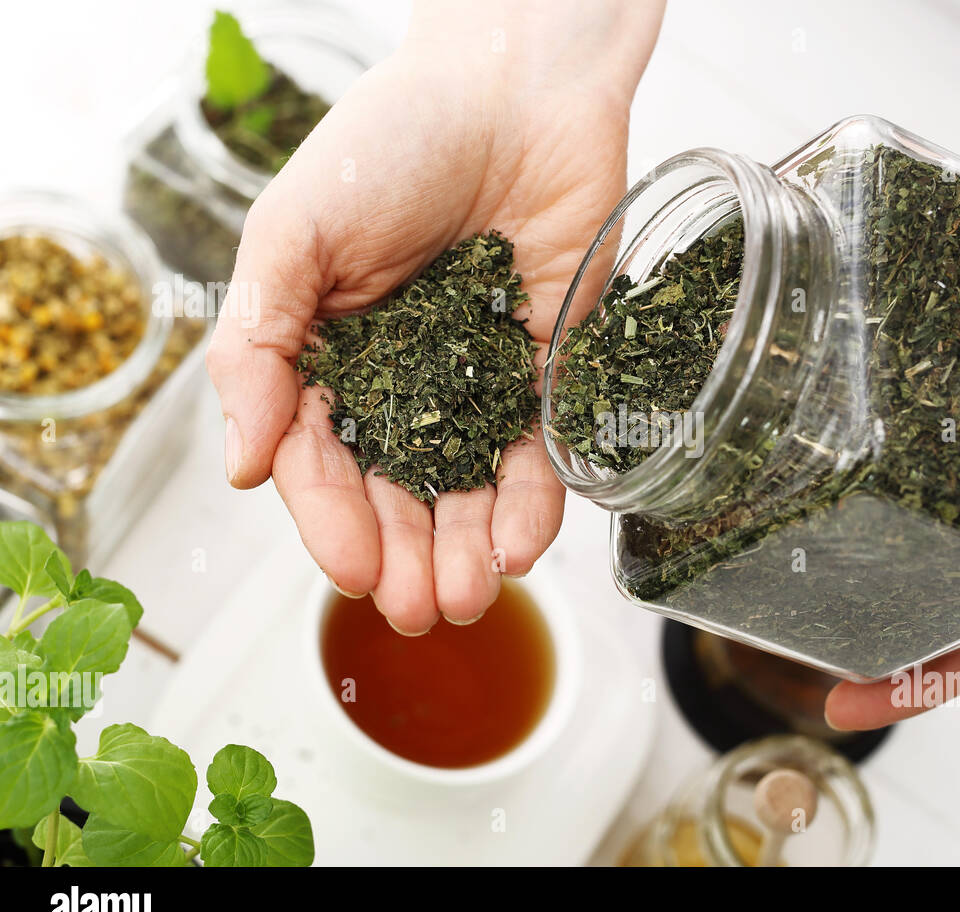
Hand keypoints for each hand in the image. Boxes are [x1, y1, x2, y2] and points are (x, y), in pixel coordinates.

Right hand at [207, 2, 662, 632]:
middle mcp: (401, 376)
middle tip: (422, 612)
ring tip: (472, 599)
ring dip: (469, 547)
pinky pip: (538, 446)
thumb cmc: (394, 141)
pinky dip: (534, 497)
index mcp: (327, 351)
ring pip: (468, 483)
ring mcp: (476, 376)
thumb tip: (243, 467)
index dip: (335, 520)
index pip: (321, 458)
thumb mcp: (293, 232)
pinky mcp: (548, 366)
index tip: (357, 573)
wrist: (517, 85)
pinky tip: (526, 545)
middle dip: (409, 554)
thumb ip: (257, 345)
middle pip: (398, 488)